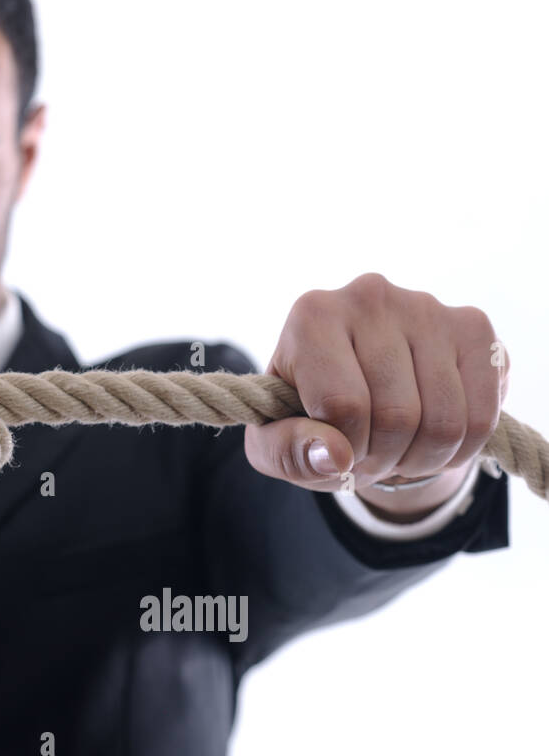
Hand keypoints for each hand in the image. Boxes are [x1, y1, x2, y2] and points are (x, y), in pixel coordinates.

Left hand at [244, 273, 509, 508]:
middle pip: (397, 416)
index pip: (342, 405)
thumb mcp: (272, 442)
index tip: (336, 454)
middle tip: (369, 458)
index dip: (344, 450)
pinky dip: (459, 448)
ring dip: (422, 458)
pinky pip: (483, 414)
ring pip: (445, 421)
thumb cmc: (305, 415)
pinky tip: (432, 440)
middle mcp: (369, 297)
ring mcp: (427, 307)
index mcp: (311, 316)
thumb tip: (336, 456)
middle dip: (383, 459)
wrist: (357, 389)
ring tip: (396, 450)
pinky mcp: (473, 327)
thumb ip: (286, 451)